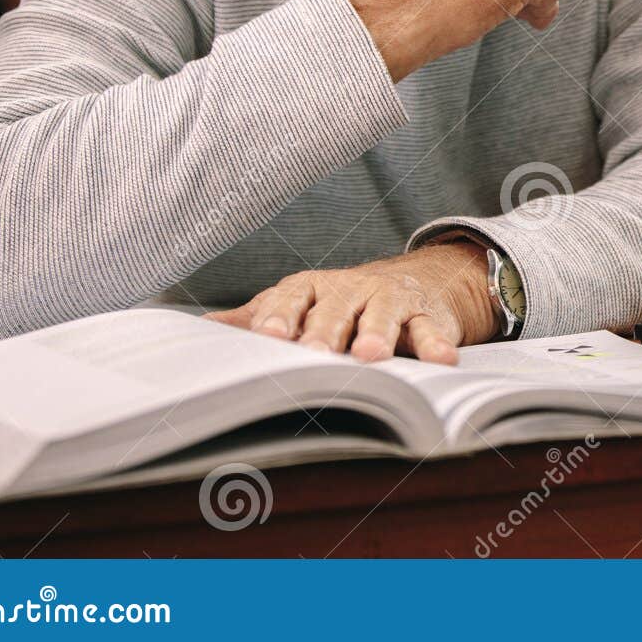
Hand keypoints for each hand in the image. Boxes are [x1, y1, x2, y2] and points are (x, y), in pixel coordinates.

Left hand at [205, 242, 499, 363]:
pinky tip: (441, 359)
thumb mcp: (301, 304)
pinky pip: (430, 329)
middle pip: (335, 308)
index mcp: (313, 288)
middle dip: (325, 330)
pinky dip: (435, 343)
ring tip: (371, 354)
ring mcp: (389, 300)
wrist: (414, 281)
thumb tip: (200, 329)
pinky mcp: (426, 314)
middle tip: (314, 353)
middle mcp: (351, 289)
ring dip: (377, 332)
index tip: (268, 336)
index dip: (281, 315)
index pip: (293, 297)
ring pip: (382, 313)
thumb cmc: (342, 302)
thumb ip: (257, 317)